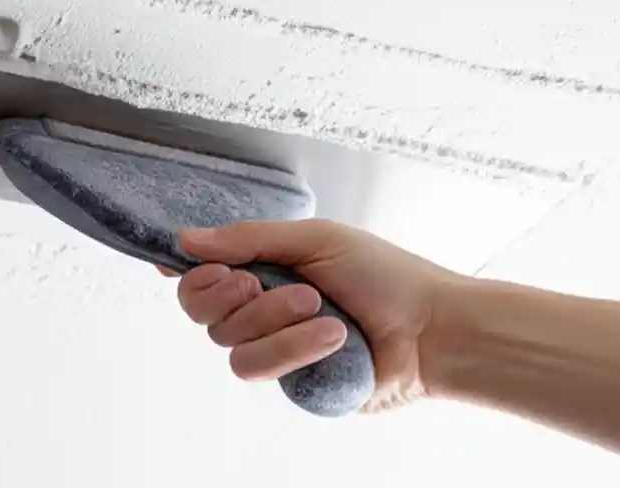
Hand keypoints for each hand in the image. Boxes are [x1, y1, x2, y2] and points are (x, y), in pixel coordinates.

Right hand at [168, 219, 464, 411]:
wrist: (432, 328)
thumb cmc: (385, 275)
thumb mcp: (316, 239)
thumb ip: (249, 239)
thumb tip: (187, 240)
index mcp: (265, 269)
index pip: (200, 276)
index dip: (191, 274)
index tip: (202, 267)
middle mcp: (262, 310)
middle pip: (203, 311)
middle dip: (232, 293)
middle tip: (261, 283)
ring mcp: (275, 348)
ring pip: (229, 343)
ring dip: (273, 322)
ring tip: (321, 310)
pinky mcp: (292, 381)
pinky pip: (259, 369)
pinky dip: (293, 348)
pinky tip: (333, 338)